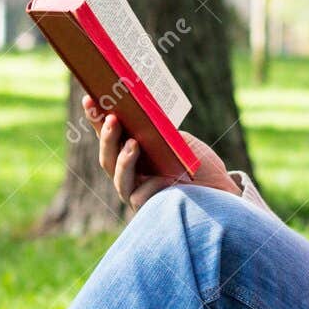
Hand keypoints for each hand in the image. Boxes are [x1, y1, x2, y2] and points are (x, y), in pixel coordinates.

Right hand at [81, 94, 239, 210]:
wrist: (220, 187)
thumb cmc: (197, 162)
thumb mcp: (176, 139)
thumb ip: (156, 129)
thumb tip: (138, 109)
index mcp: (131, 152)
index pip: (109, 135)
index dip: (96, 119)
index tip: (89, 99)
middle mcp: (129, 173)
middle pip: (107, 158)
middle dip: (107, 137)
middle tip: (112, 118)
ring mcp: (136, 191)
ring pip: (119, 178)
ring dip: (123, 160)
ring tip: (132, 143)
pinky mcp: (150, 208)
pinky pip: (141, 197)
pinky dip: (153, 185)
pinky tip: (164, 180)